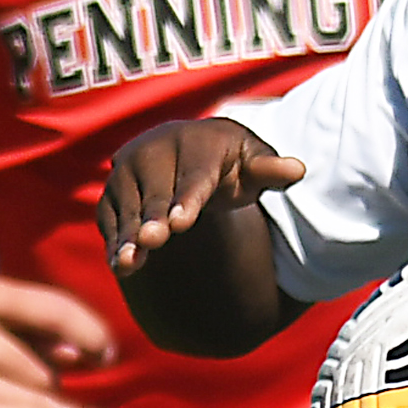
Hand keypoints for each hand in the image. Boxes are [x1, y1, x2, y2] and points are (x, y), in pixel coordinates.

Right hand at [99, 118, 304, 274]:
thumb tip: (298, 169)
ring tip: (128, 262)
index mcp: (198, 143)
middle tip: (152, 241)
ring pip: (128, 206)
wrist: (187, 149)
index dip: (189, 198)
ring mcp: (128, 170)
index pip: (195, 175)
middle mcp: (156, 151)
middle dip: (153, 217)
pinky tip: (119, 264)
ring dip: (127, 234)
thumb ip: (271, 169)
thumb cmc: (230, 163)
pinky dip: (113, 240)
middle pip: (156, 191)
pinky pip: (109, 217)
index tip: (182, 222)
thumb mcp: (253, 162)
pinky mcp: (111, 192)